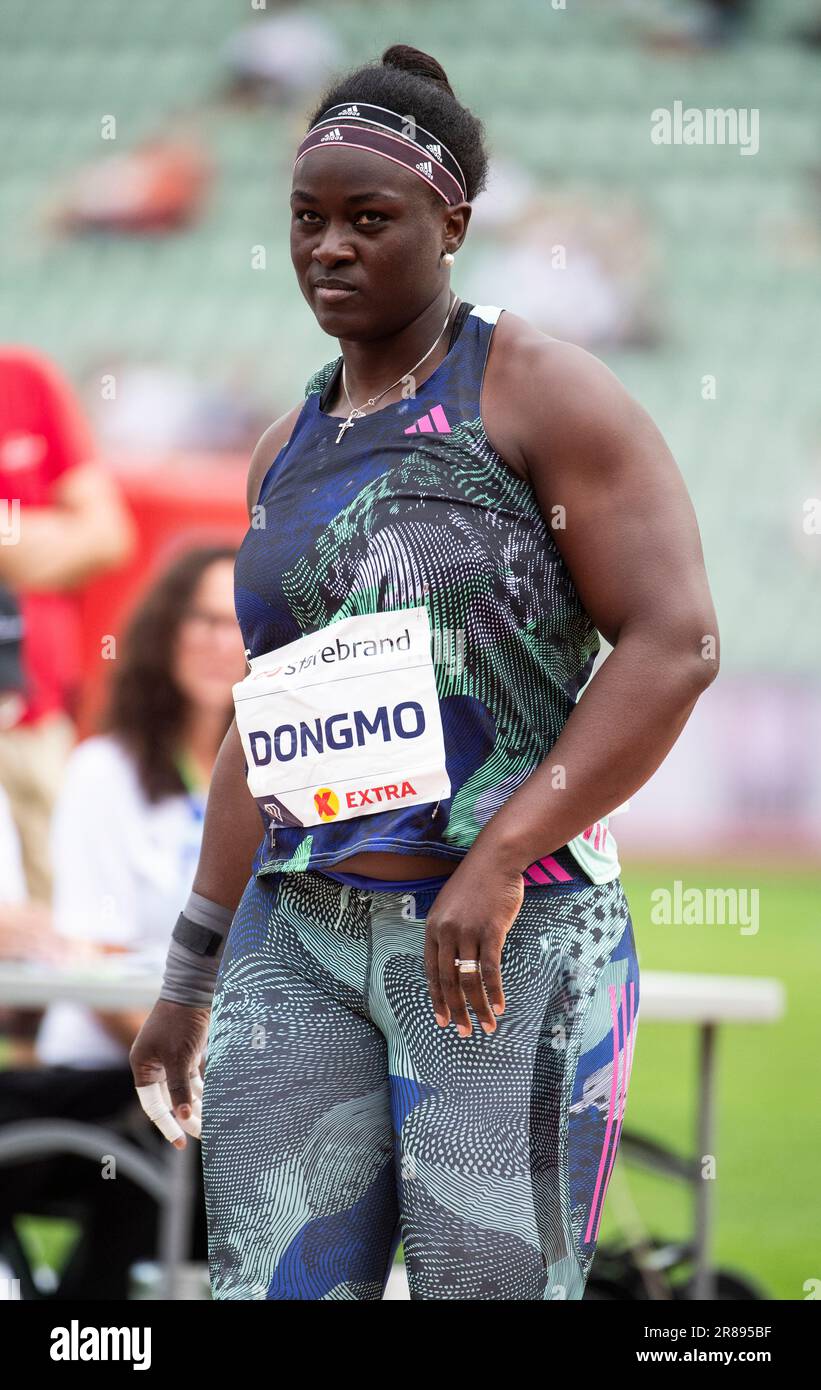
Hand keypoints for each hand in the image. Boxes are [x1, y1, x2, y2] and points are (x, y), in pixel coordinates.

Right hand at [130, 999, 210, 1148]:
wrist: (193, 990)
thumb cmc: (181, 1022)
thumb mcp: (179, 1058)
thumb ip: (179, 1088)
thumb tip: (184, 1117)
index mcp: (142, 1067)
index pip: (154, 1106)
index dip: (167, 1125)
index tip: (182, 1142)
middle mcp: (152, 1065)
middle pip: (168, 1100)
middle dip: (185, 1117)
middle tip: (203, 1134)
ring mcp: (168, 1059)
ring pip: (181, 1090)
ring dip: (195, 1105)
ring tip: (211, 1123)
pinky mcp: (184, 1053)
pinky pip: (190, 1079)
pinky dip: (200, 1090)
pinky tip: (212, 1102)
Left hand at [423, 860, 524, 1037]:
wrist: (496, 859)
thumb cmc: (477, 883)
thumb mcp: (451, 906)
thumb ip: (448, 932)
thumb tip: (452, 961)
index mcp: (433, 927)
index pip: (431, 972)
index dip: (436, 998)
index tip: (442, 1020)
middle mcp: (446, 932)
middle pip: (448, 980)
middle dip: (456, 1011)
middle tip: (464, 1032)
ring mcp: (467, 932)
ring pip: (469, 979)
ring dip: (478, 1007)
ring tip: (487, 1026)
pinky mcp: (490, 931)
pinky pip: (490, 969)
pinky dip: (494, 991)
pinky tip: (500, 1006)